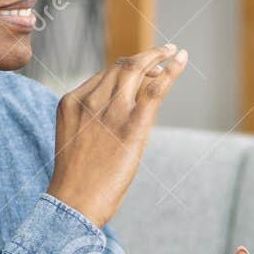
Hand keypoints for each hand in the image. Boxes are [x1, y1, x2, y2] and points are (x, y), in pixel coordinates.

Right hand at [47, 43, 188, 227]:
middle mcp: (90, 100)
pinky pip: (155, 88)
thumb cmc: (76, 181)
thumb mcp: (76, 142)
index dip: (126, 70)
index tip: (143, 72)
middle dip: (144, 58)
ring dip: (158, 57)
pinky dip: (171, 70)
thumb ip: (90, 124)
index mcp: (71, 102)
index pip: (103, 76)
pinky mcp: (132, 123)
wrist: (74, 202)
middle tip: (163, 53)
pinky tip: (181, 59)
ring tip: (173, 51)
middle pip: (121, 68)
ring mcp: (111, 110)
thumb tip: (114, 121)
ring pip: (138, 70)